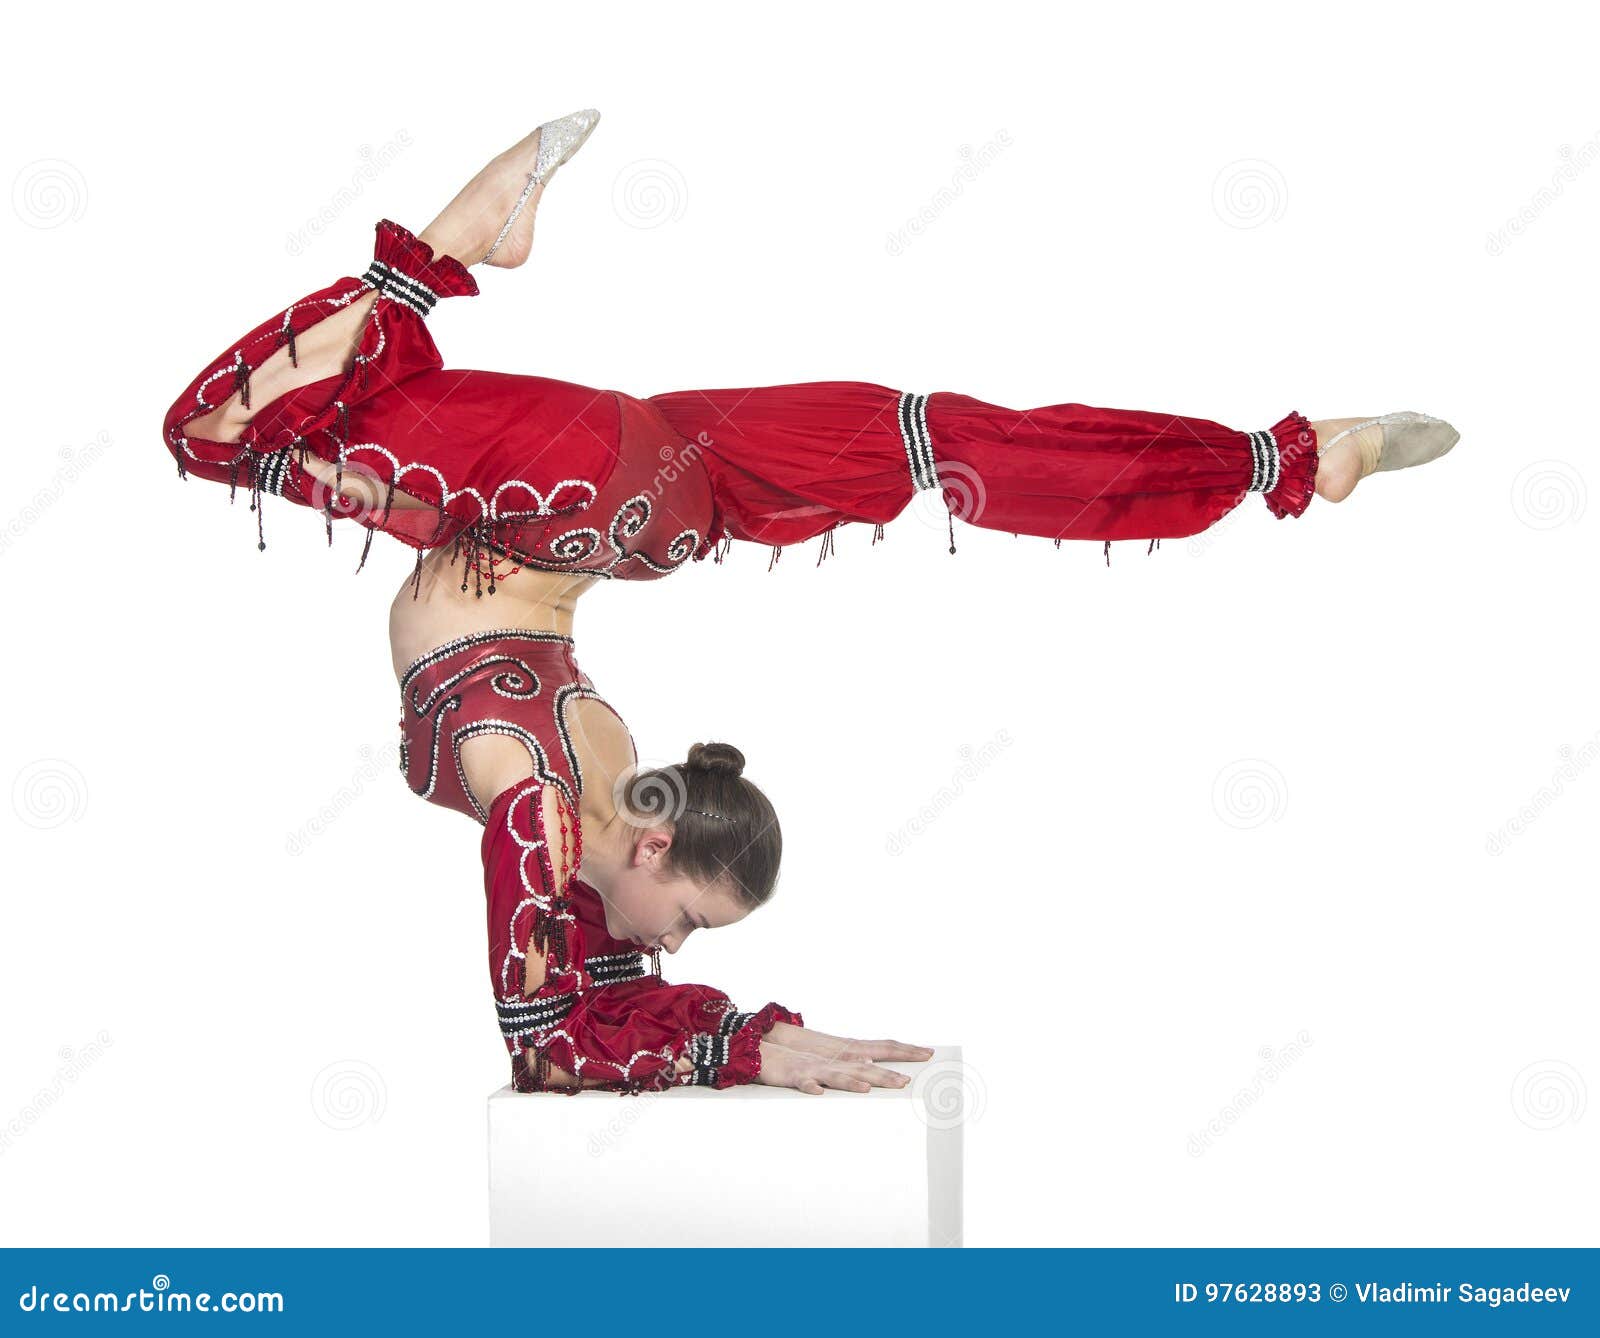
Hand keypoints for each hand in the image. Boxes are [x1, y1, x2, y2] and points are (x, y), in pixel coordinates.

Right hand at [755, 1040, 913, 1094]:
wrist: (768, 1050)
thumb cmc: (802, 1060)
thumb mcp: (832, 1062)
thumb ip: (852, 1066)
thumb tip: (873, 1068)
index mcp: (846, 1054)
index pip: (881, 1048)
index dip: (904, 1050)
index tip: (928, 1052)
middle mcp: (835, 1059)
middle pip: (864, 1066)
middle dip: (885, 1074)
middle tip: (906, 1082)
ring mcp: (816, 1067)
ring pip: (836, 1075)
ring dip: (851, 1081)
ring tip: (867, 1088)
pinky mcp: (796, 1076)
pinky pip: (804, 1082)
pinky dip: (812, 1087)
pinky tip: (818, 1092)